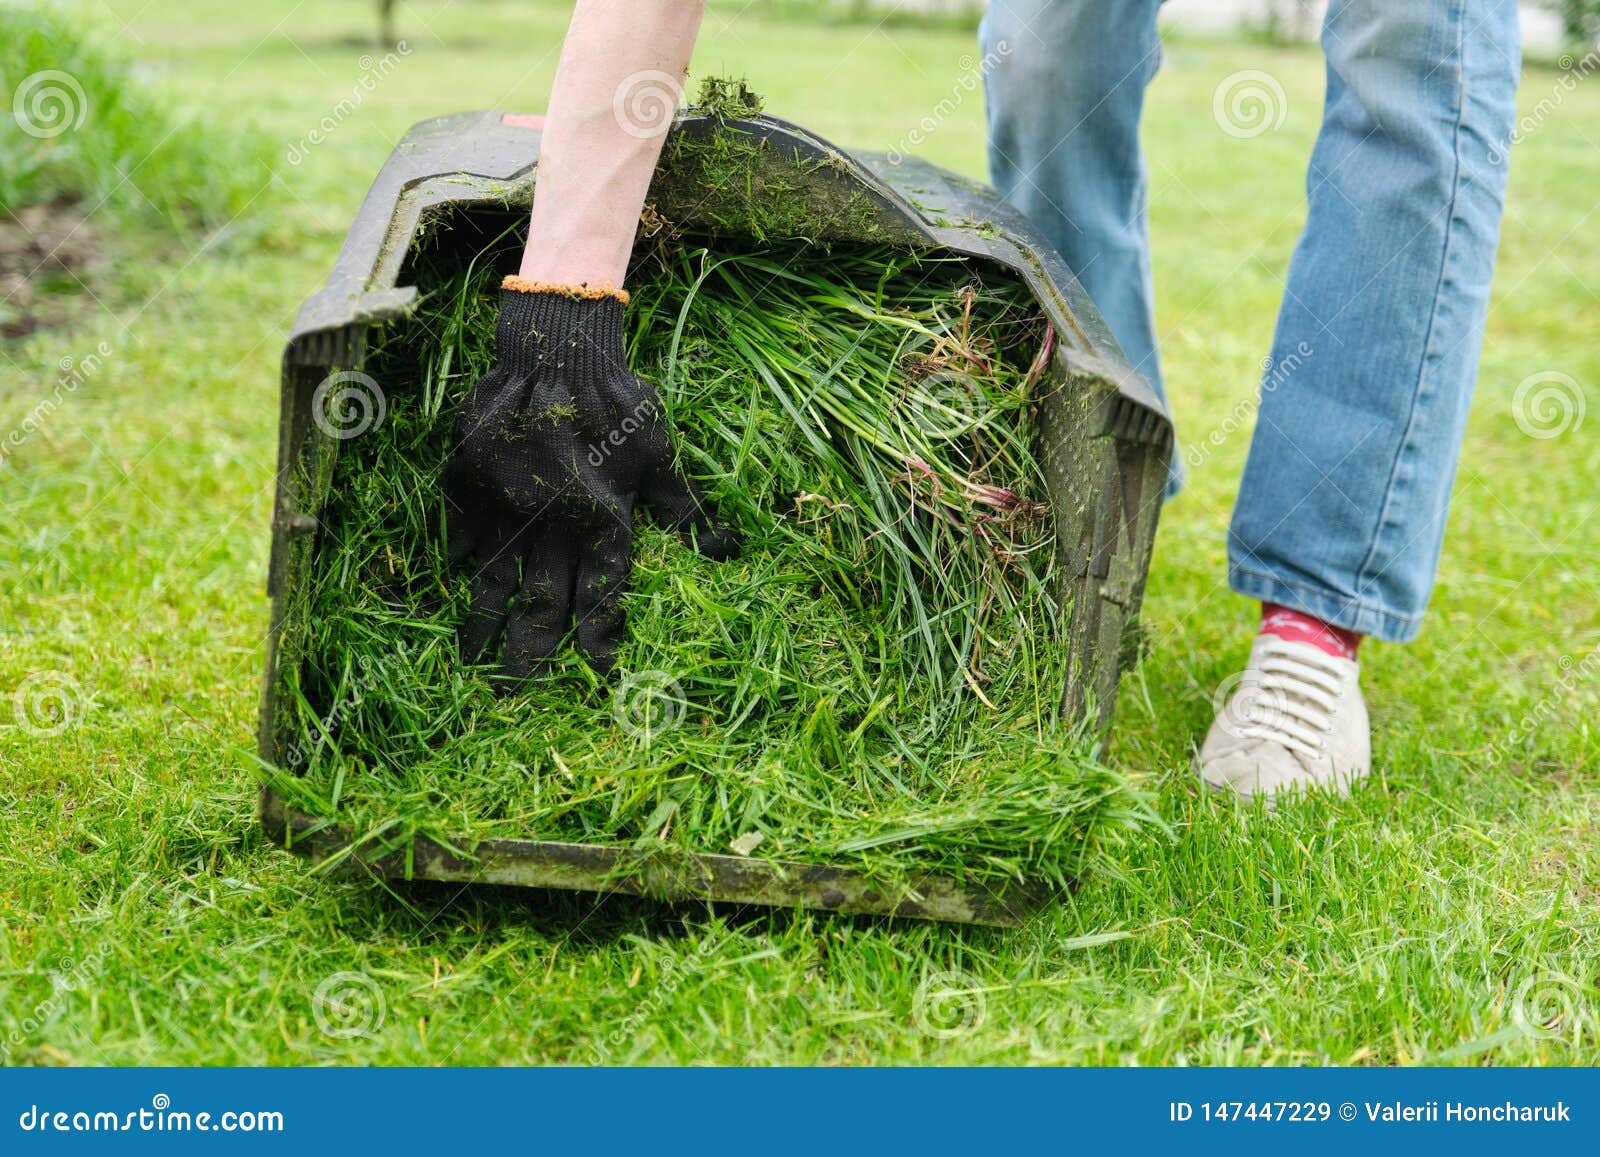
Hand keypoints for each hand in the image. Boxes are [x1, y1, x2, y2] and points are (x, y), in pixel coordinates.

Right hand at [443, 283, 734, 685]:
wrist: (555, 348)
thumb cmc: (620, 400)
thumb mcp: (660, 452)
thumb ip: (684, 509)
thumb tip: (725, 553)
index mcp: (604, 519)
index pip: (604, 596)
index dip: (602, 640)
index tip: (599, 677)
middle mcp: (553, 524)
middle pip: (542, 603)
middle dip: (531, 654)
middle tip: (515, 696)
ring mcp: (506, 508)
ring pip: (494, 581)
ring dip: (485, 626)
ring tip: (473, 665)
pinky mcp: (469, 485)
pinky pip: (463, 539)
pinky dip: (461, 570)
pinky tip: (456, 596)